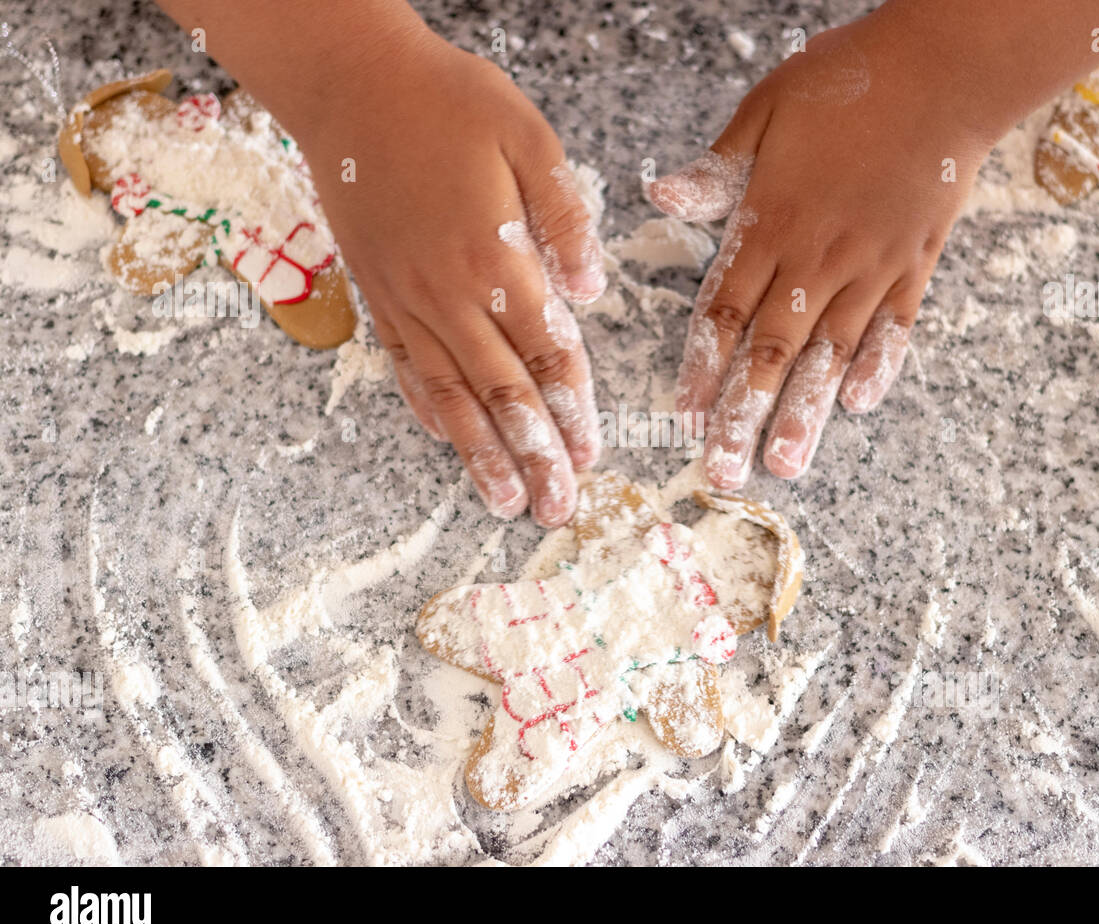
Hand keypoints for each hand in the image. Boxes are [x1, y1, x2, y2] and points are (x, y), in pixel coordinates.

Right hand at [301, 32, 605, 525]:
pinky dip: (430, 409)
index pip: (546, 355)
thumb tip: (591, 293)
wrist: (350, 84)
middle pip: (502, 394)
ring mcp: (407, 302)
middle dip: (534, 456)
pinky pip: (407, 367)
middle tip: (555, 508)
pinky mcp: (378, 296)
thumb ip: (565, 218)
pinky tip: (446, 440)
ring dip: (480, 455)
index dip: (572, 410)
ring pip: (451, 396)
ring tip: (504, 503)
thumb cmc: (447, 103)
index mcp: (496, 260)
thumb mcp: (528, 139)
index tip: (590, 457)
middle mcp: (448, 296)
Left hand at [647, 18, 994, 488]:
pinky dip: (878, 368)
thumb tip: (661, 196)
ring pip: (830, 355)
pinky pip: (894, 329)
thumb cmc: (851, 80)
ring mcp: (872, 268)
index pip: (725, 309)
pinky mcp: (916, 266)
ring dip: (805, 413)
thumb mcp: (766, 109)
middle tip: (723, 472)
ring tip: (784, 465)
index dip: (702, 366)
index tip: (686, 415)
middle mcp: (819, 258)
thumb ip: (718, 169)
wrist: (948, 69)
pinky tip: (859, 407)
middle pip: (772, 351)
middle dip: (743, 416)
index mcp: (772, 222)